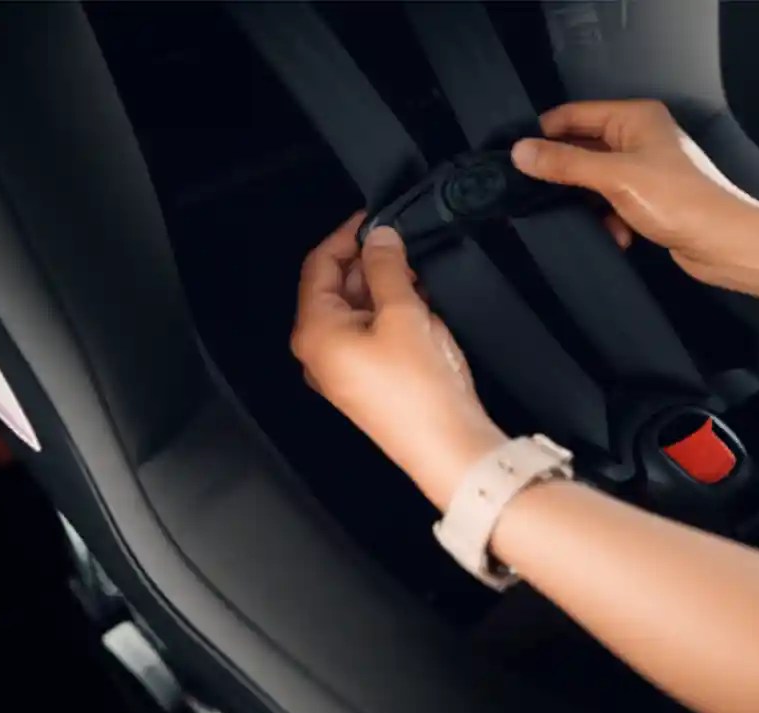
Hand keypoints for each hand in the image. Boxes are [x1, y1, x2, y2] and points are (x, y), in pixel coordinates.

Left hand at [291, 213, 506, 508]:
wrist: (444, 446)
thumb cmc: (418, 388)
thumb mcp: (403, 313)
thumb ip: (387, 267)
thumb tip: (379, 237)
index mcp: (314, 332)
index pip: (319, 265)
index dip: (347, 236)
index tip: (375, 218)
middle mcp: (319, 352)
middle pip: (335, 288)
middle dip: (369, 263)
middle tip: (404, 247)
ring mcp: (342, 369)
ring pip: (357, 311)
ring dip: (385, 289)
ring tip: (419, 280)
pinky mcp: (366, 382)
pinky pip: (372, 335)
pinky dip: (392, 315)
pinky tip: (422, 311)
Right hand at [511, 100, 758, 279]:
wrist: (723, 242)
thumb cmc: (676, 200)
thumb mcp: (613, 178)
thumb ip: (565, 164)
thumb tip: (520, 152)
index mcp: (635, 117)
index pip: (576, 114)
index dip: (545, 132)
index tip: (515, 155)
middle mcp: (641, 137)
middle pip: (584, 147)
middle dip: (563, 172)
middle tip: (530, 190)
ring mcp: (647, 169)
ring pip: (597, 180)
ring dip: (588, 202)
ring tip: (574, 217)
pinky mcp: (651, 200)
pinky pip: (615, 204)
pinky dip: (611, 220)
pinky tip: (616, 236)